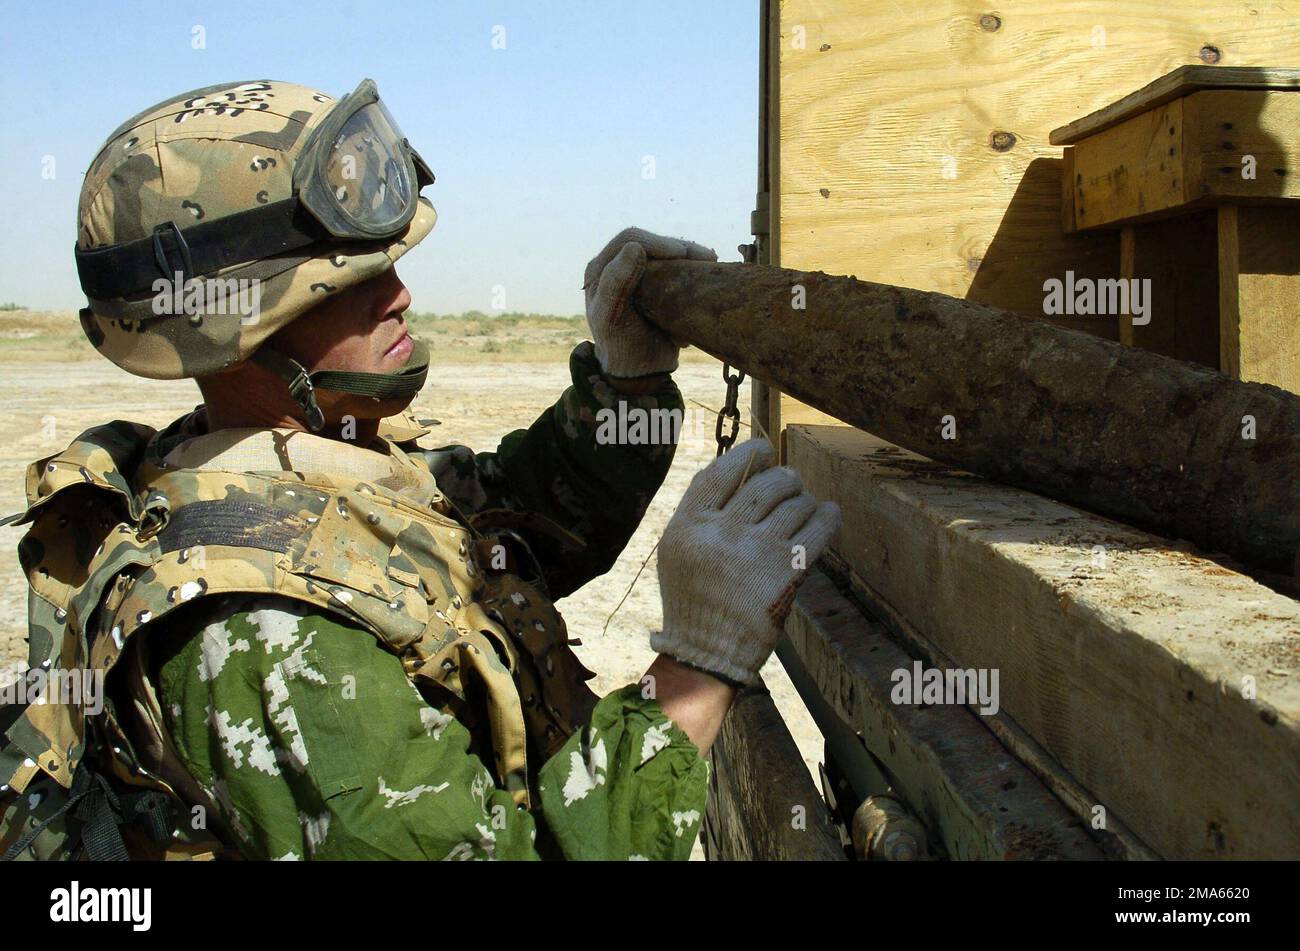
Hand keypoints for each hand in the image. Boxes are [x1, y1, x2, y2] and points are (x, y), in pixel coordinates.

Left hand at [583, 227, 716, 377]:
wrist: (639, 372)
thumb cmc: (622, 348)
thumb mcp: (612, 318)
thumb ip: (616, 283)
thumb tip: (634, 248)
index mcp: (599, 270)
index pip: (630, 239)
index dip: (659, 242)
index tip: (683, 254)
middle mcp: (616, 267)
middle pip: (651, 242)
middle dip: (680, 247)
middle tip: (707, 258)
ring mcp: (636, 274)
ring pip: (665, 253)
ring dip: (690, 256)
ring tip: (710, 262)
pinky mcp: (654, 285)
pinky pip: (674, 267)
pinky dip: (691, 267)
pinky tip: (705, 271)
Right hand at [652, 438, 841, 685]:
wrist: (708, 649)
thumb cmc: (693, 597)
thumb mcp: (676, 550)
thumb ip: (698, 511)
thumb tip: (737, 468)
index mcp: (689, 525)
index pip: (722, 472)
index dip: (749, 453)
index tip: (765, 448)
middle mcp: (721, 534)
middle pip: (765, 484)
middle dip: (785, 478)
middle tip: (791, 481)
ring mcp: (755, 552)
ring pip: (794, 504)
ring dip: (805, 499)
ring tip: (805, 504)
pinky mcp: (785, 572)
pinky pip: (817, 530)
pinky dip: (827, 516)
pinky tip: (829, 512)